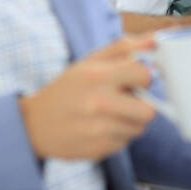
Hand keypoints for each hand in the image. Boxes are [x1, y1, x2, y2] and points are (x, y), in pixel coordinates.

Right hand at [18, 35, 158, 159]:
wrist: (34, 125)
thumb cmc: (67, 89)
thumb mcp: (90, 62)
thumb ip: (124, 48)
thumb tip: (156, 39)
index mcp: (98, 76)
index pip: (145, 75)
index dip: (143, 77)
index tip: (133, 79)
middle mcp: (99, 104)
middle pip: (149, 111)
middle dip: (141, 105)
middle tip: (124, 100)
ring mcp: (99, 130)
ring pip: (139, 128)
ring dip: (129, 121)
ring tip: (109, 114)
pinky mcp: (98, 150)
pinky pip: (126, 142)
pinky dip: (118, 135)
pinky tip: (100, 128)